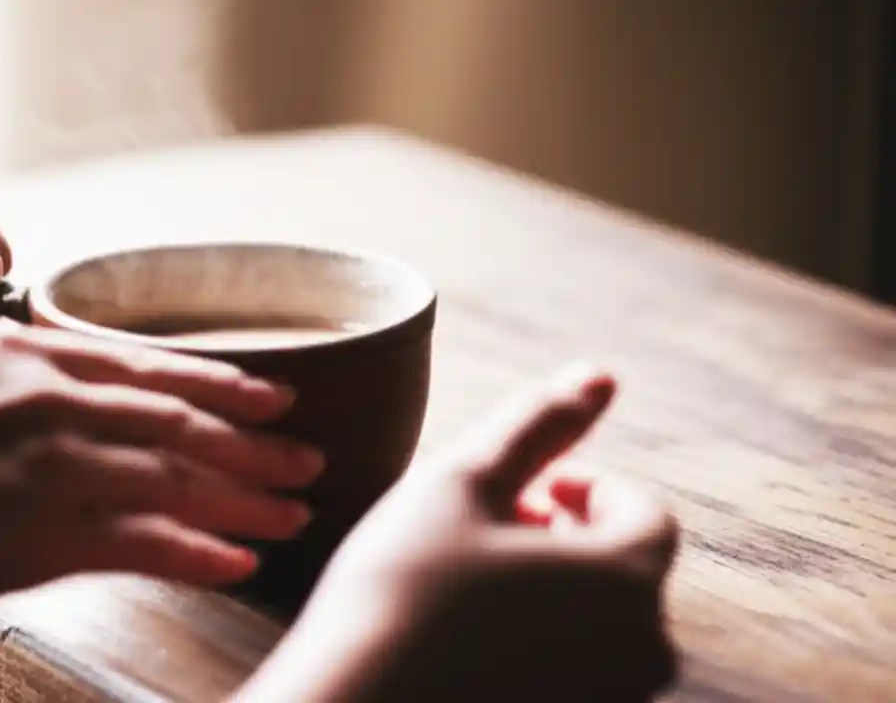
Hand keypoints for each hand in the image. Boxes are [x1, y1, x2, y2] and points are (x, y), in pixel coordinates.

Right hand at [0, 318, 321, 696]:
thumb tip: (38, 399)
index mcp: (16, 350)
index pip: (143, 366)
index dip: (217, 384)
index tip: (271, 395)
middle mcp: (45, 394)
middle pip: (180, 420)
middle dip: (254, 440)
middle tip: (309, 457)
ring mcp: (46, 460)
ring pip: (178, 478)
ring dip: (247, 497)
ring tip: (296, 513)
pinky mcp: (34, 533)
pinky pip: (142, 544)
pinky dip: (198, 552)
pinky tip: (239, 561)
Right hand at [236, 366, 677, 701]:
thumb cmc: (403, 590)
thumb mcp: (462, 483)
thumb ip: (538, 424)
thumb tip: (601, 374)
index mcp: (627, 580)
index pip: (642, 510)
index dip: (584, 486)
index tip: (525, 487)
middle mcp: (641, 652)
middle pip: (619, 570)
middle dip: (563, 539)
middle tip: (484, 534)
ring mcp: (609, 701)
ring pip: (595, 626)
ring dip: (548, 590)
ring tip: (466, 585)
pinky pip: (571, 672)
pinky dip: (535, 644)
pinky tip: (463, 639)